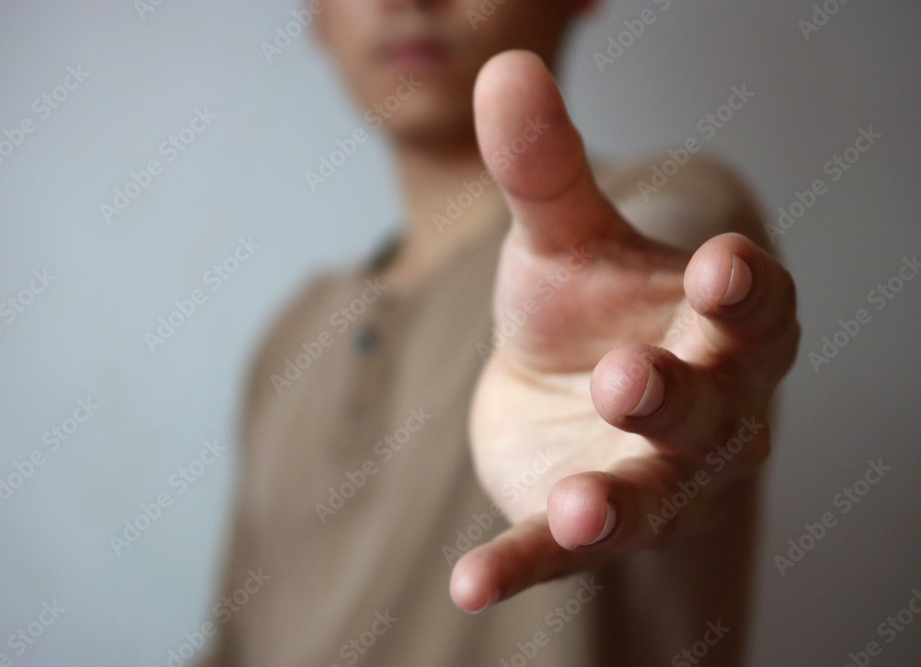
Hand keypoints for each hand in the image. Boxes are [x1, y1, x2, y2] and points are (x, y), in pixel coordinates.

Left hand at [450, 51, 799, 611]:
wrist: (559, 381)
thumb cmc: (586, 306)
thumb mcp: (560, 238)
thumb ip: (544, 168)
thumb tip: (504, 69)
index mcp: (717, 326)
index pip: (755, 309)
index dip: (747, 292)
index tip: (726, 267)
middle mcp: (707, 409)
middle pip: (709, 408)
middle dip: (673, 395)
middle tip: (630, 377)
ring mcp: (653, 476)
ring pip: (650, 493)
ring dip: (615, 499)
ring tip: (578, 504)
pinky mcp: (589, 523)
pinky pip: (559, 550)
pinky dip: (521, 564)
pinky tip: (471, 583)